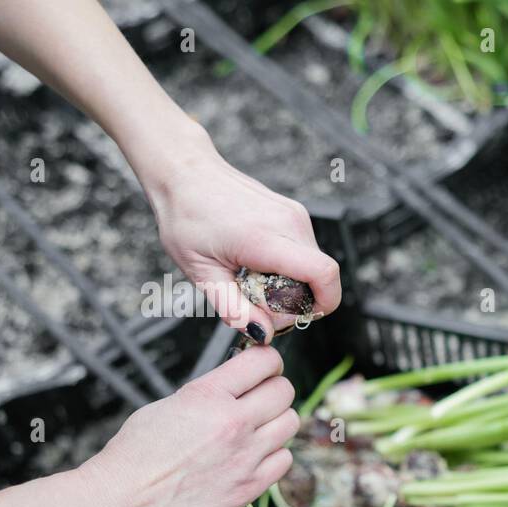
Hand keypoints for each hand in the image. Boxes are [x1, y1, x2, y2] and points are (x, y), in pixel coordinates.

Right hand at [81, 347, 298, 506]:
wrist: (120, 506)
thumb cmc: (133, 460)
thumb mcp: (165, 407)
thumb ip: (206, 396)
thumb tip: (234, 389)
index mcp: (207, 397)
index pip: (262, 361)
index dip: (268, 361)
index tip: (265, 366)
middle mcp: (232, 423)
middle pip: (284, 391)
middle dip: (274, 390)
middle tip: (261, 398)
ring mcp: (245, 456)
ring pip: (291, 423)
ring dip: (277, 422)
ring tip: (257, 430)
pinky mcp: (249, 487)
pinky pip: (285, 459)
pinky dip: (275, 456)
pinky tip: (254, 457)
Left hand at [143, 128, 341, 343]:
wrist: (184, 171)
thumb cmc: (186, 215)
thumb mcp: (200, 271)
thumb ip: (233, 307)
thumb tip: (262, 333)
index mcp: (265, 238)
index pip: (323, 274)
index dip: (322, 304)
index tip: (298, 316)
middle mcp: (289, 223)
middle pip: (320, 277)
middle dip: (299, 301)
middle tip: (260, 304)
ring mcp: (295, 215)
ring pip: (314, 266)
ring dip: (292, 283)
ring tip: (254, 279)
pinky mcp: (295, 213)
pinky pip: (305, 251)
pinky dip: (289, 267)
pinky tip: (258, 263)